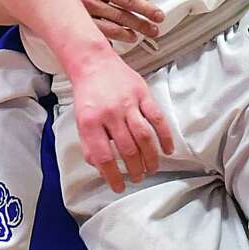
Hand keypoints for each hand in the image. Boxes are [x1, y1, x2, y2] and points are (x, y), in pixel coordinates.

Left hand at [71, 56, 174, 192]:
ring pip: (143, 136)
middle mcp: (110, 113)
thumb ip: (90, 145)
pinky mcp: (142, 93)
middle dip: (135, 169)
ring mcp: (128, 103)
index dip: (113, 176)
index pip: (104, 156)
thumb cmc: (87, 95)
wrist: (92, 62)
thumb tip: (103, 168)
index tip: (119, 187)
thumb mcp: (80, 121)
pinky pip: (156, 117)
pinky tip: (167, 149)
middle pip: (127, 149)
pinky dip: (164, 135)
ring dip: (150, 157)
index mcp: (90, 122)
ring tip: (152, 169)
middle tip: (138, 178)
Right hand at [72, 0, 164, 42]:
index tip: (158, 15)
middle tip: (153, 30)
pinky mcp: (74, 28)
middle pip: (121, 14)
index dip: (145, 8)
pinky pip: (94, 37)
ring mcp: (81, 15)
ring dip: (125, 34)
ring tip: (135, 37)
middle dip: (141, 24)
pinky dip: (105, 43)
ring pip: (108, 28)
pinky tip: (113, 47)